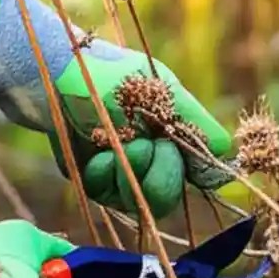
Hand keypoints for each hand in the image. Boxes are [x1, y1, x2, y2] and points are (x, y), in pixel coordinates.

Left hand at [47, 41, 232, 217]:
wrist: (53, 75)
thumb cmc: (108, 74)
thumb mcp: (159, 89)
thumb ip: (193, 119)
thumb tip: (225, 147)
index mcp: (171, 137)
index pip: (196, 174)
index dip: (191, 172)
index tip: (177, 148)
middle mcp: (149, 159)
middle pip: (168, 199)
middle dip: (162, 175)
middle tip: (148, 144)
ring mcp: (120, 173)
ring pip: (140, 203)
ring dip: (133, 172)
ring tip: (119, 144)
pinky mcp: (92, 180)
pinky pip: (108, 195)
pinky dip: (106, 173)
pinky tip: (96, 151)